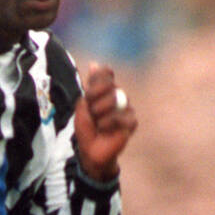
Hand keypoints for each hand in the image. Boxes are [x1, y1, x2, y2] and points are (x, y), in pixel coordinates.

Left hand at [73, 63, 137, 181]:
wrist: (90, 150)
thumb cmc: (87, 128)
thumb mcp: (83, 105)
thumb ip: (91, 86)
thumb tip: (94, 64)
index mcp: (107, 90)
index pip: (106, 74)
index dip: (96, 83)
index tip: (88, 95)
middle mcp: (118, 96)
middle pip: (109, 86)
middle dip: (94, 100)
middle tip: (91, 113)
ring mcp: (127, 108)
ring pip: (114, 100)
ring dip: (100, 113)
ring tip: (97, 123)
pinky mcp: (131, 122)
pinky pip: (120, 116)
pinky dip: (108, 124)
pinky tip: (105, 130)